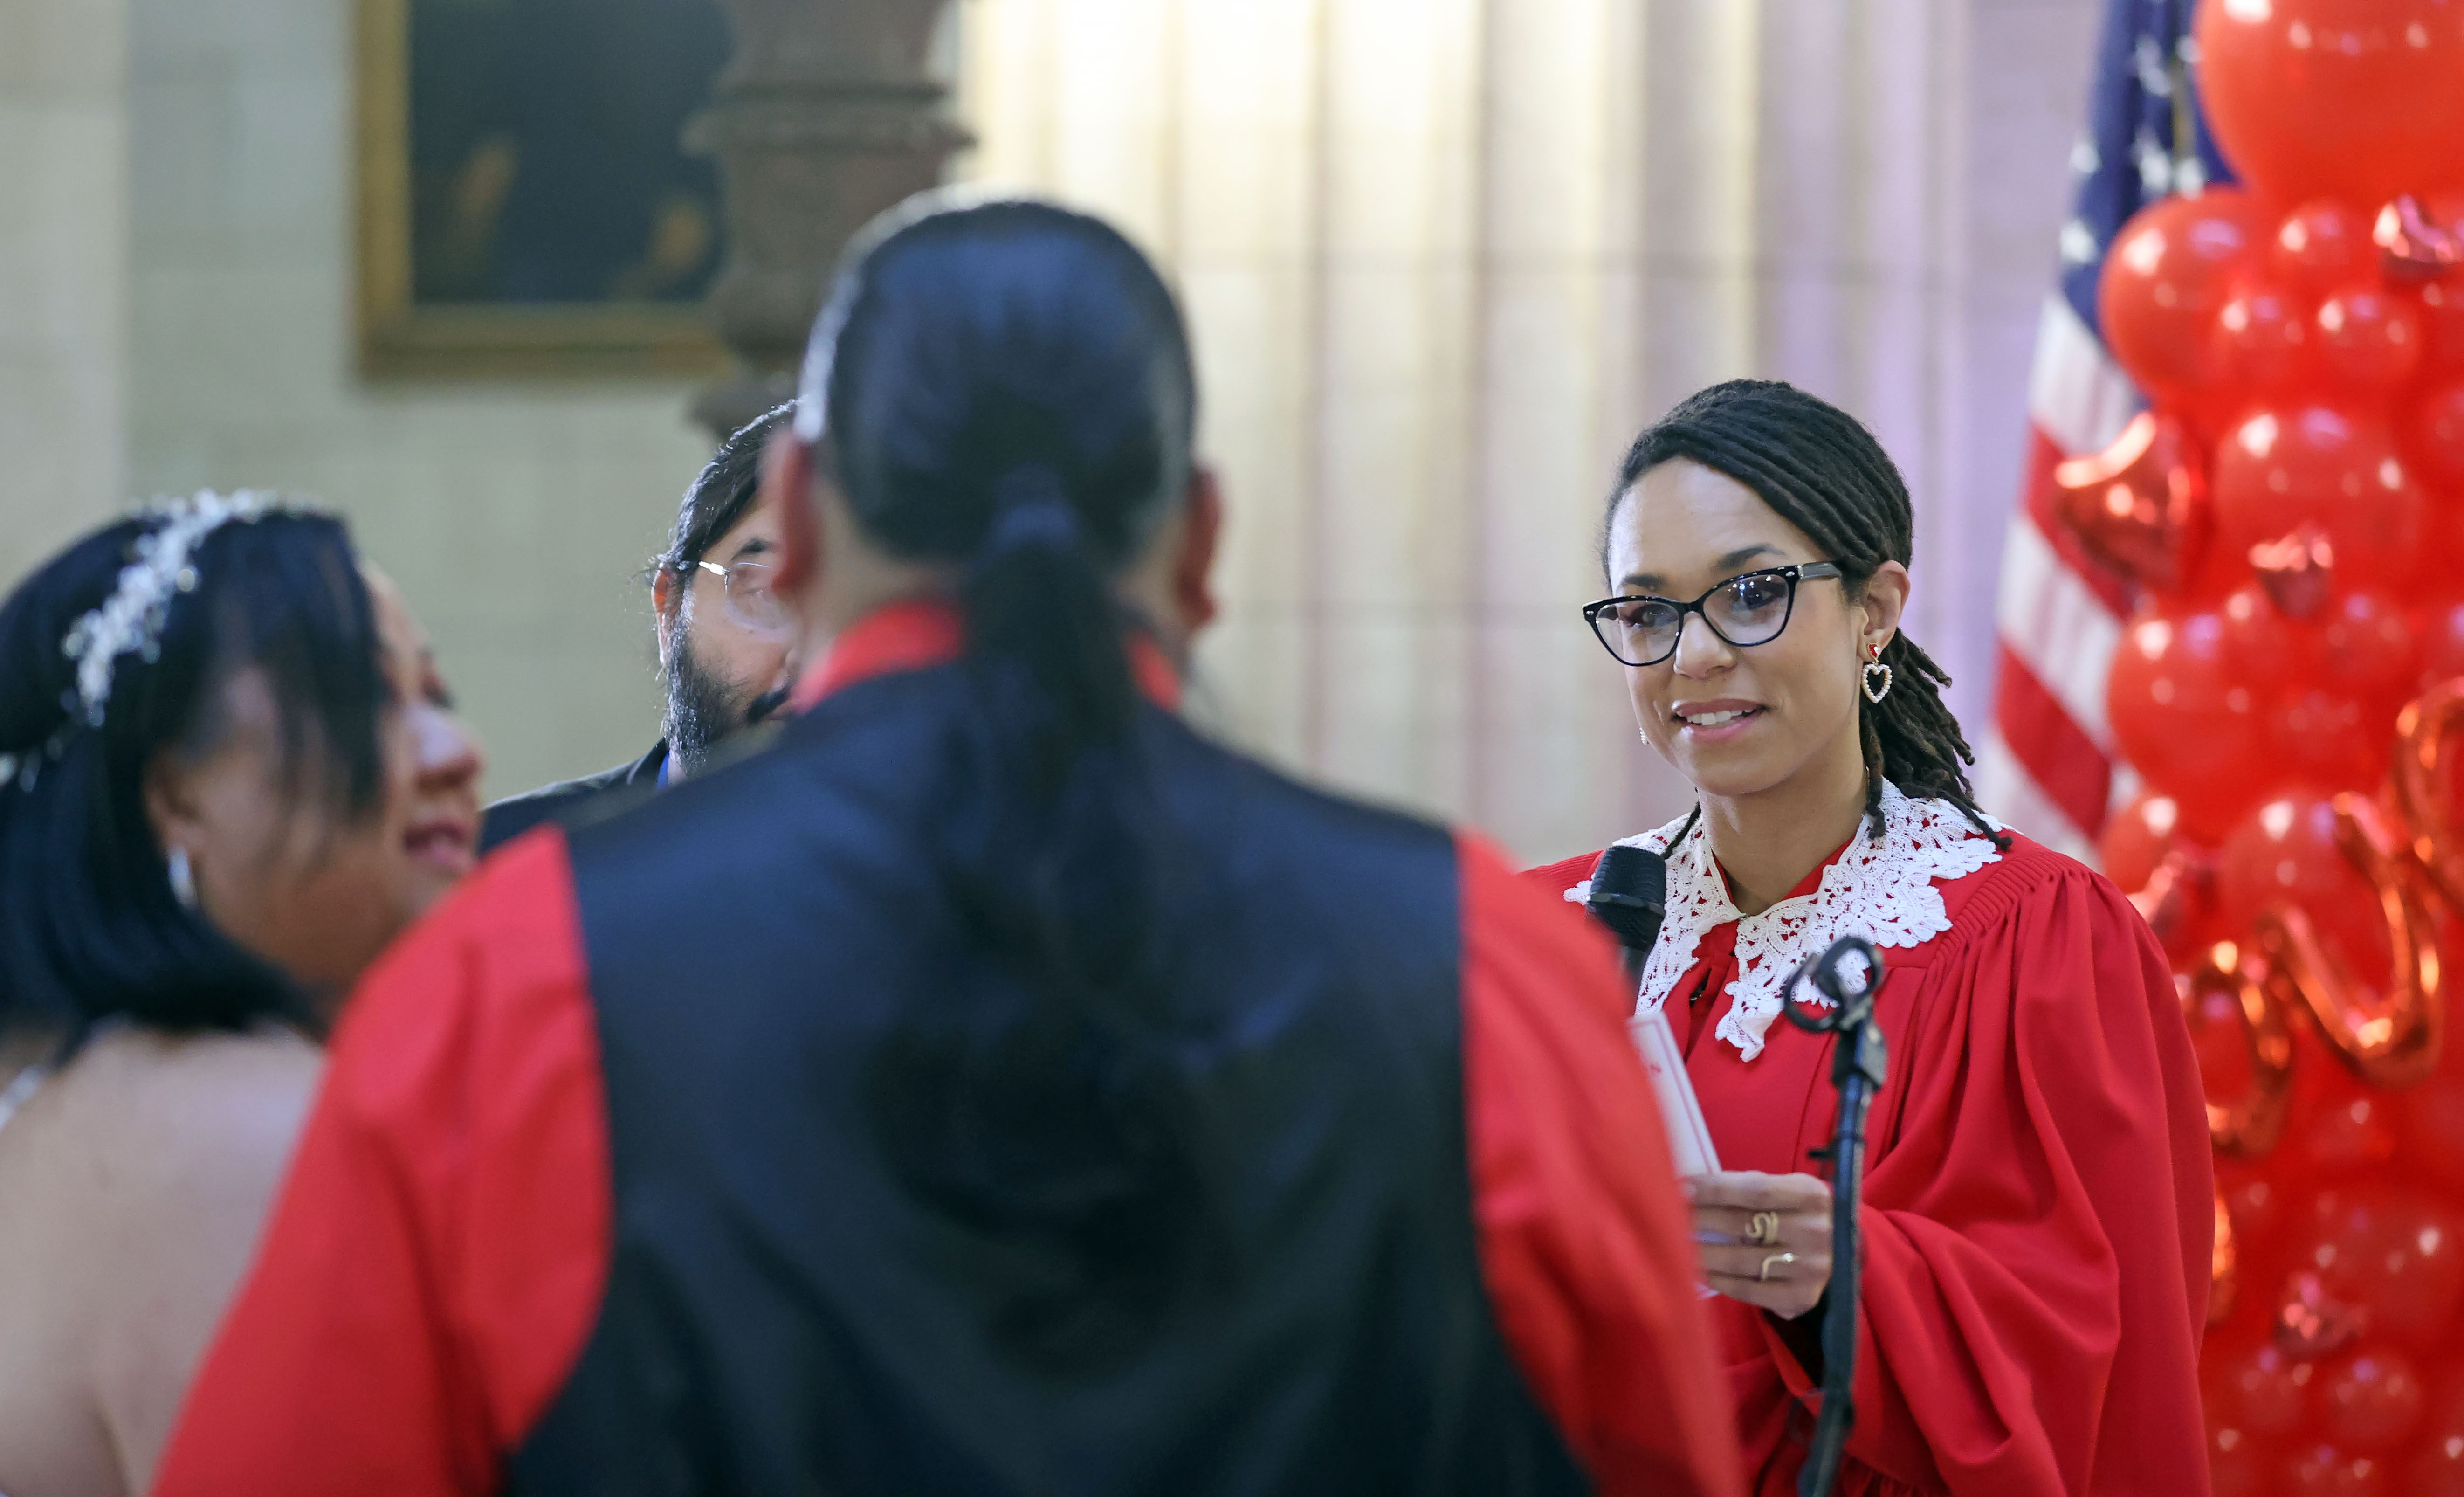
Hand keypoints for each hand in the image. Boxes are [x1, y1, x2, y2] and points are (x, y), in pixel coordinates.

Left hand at [1687, 1170, 1832, 1319]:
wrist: (1840, 1253)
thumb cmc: (1798, 1214)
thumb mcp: (1787, 1191)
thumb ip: (1750, 1188)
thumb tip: (1693, 1188)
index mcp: (1811, 1195)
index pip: (1755, 1190)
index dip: (1714, 1189)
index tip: (1681, 1188)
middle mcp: (1816, 1231)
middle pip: (1744, 1224)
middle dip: (1700, 1219)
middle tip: (1668, 1216)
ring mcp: (1811, 1267)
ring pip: (1742, 1260)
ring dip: (1701, 1252)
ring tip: (1674, 1245)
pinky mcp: (1802, 1297)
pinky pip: (1750, 1290)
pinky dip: (1718, 1280)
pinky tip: (1696, 1271)